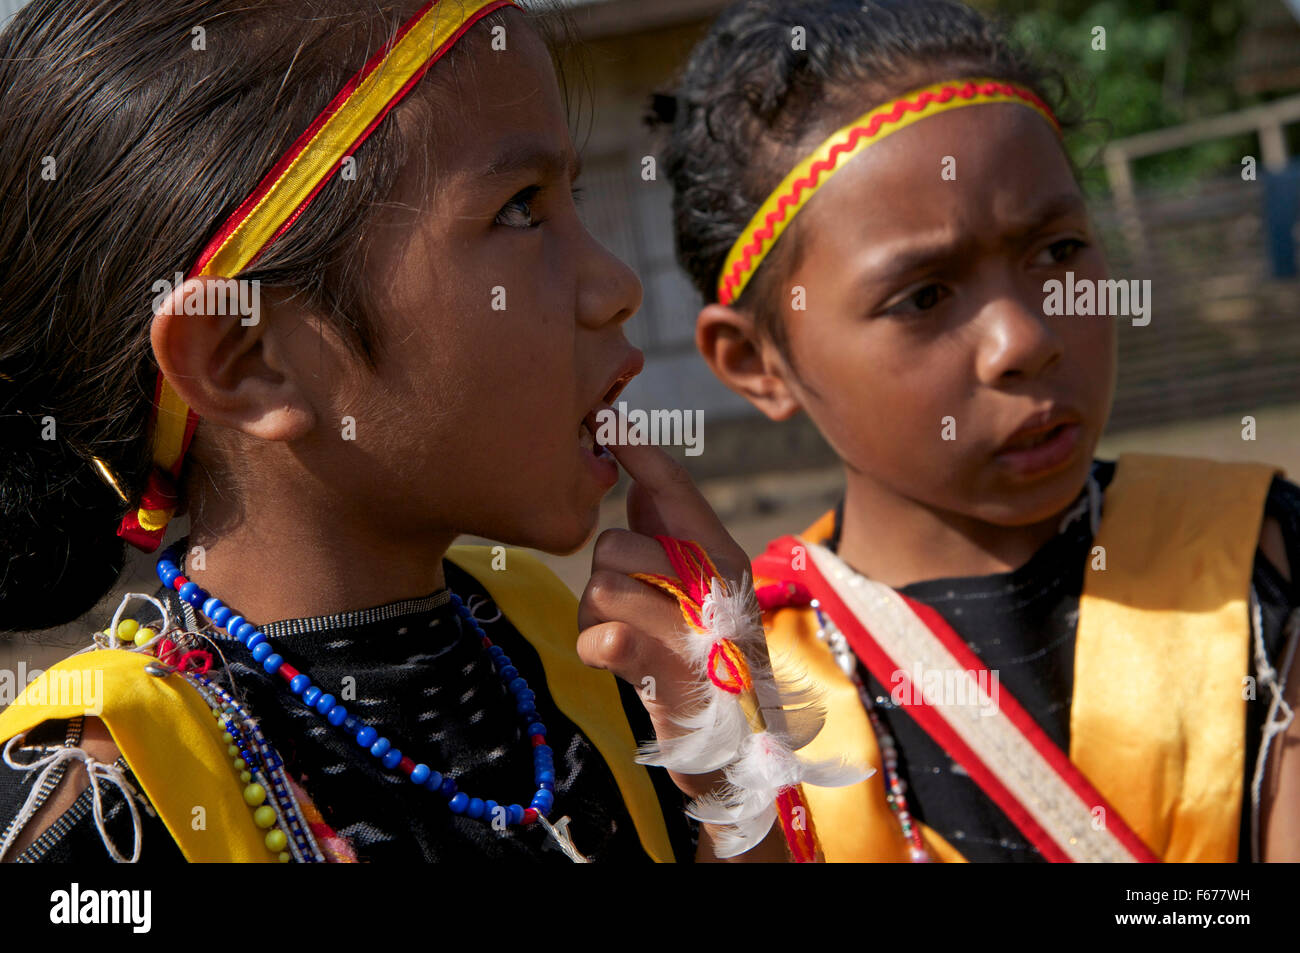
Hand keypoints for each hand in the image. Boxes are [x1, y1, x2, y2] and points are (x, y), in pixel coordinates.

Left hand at [576, 434, 749, 800]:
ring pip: (601, 588)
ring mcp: (695, 633)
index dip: (640, 454)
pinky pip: (601, 638)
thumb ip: (668, 529)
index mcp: (723, 558)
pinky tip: (614, 660)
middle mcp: (716, 587)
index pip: (677, 491)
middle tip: (631, 602)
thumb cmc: (702, 655)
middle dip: (605, 570)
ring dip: (596, 613)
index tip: (606, 421)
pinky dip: (595, 648)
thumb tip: (631, 461)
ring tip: (626, 635)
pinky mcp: (669, 679)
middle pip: (616, 542)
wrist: (732, 746)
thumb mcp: (694, 585)